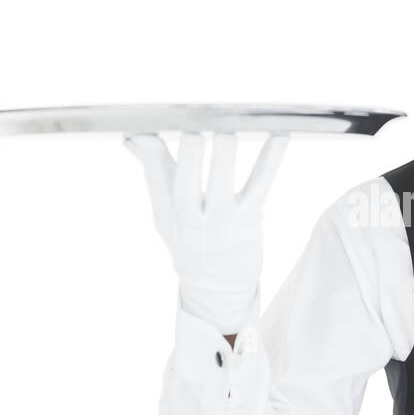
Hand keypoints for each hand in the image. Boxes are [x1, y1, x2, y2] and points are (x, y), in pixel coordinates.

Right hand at [122, 131, 289, 334]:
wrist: (216, 289)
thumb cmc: (190, 241)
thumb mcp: (164, 214)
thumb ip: (154, 172)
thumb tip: (133, 138)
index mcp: (166, 212)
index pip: (154, 176)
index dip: (150, 150)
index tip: (149, 127)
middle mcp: (190, 219)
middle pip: (184, 182)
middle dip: (190, 153)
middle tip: (195, 125)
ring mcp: (220, 223)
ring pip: (220, 183)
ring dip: (224, 153)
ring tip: (228, 127)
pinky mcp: (248, 223)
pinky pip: (259, 185)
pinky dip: (270, 159)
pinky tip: (279, 136)